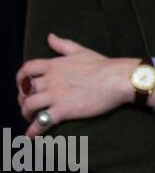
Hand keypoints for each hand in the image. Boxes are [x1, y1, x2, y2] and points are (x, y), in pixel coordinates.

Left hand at [17, 35, 145, 134]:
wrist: (116, 79)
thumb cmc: (102, 65)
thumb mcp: (79, 50)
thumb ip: (62, 44)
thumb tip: (50, 37)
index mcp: (53, 65)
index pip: (26, 70)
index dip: (20, 79)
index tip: (22, 86)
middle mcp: (50, 80)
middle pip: (25, 89)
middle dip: (22, 98)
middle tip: (28, 105)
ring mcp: (55, 95)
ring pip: (29, 105)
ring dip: (26, 113)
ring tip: (30, 119)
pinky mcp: (63, 110)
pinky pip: (42, 121)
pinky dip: (33, 130)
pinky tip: (30, 136)